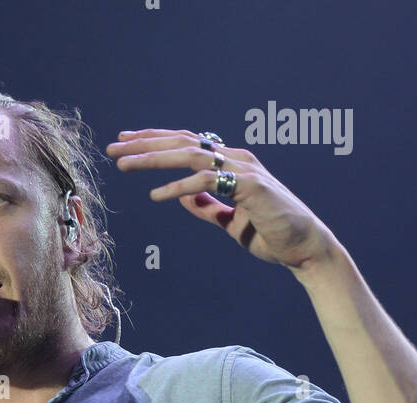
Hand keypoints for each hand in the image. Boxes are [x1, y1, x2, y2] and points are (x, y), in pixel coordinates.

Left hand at [105, 128, 339, 272]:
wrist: (304, 248)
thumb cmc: (271, 233)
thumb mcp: (230, 220)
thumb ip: (207, 206)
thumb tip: (181, 196)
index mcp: (231, 164)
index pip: (186, 144)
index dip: (155, 140)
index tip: (126, 143)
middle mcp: (236, 159)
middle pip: (182, 143)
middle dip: (144, 143)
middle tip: (113, 148)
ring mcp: (245, 170)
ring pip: (190, 155)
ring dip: (154, 158)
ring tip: (124, 165)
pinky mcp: (251, 188)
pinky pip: (207, 182)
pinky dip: (179, 187)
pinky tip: (156, 195)